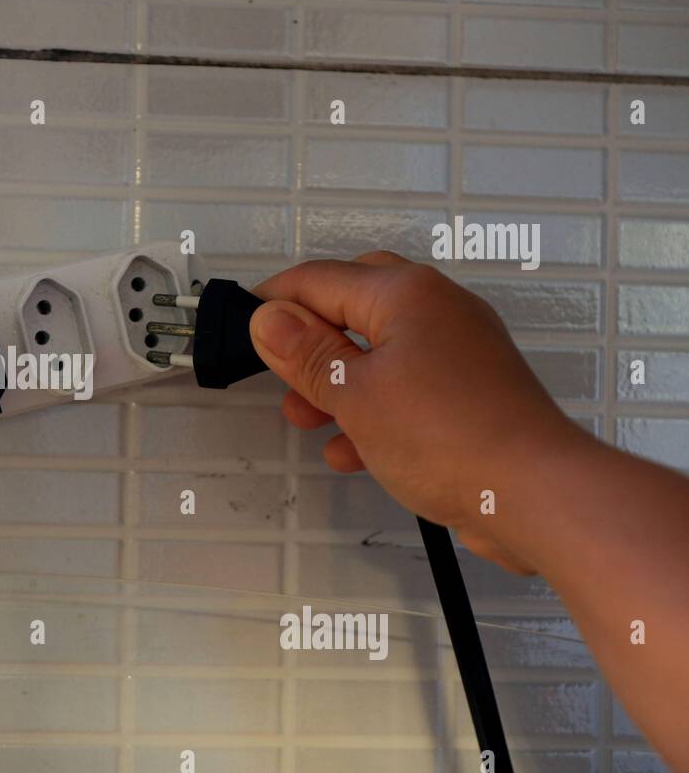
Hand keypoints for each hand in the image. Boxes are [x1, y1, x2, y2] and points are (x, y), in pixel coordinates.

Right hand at [249, 251, 592, 573]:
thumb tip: (270, 319)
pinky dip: (371, 412)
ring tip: (305, 418)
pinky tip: (351, 450)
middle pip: (353, 306)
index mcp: (407, 294)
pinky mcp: (469, 395)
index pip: (320, 278)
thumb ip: (305, 353)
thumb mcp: (352, 393)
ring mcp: (458, 353)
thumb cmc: (451, 437)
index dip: (273, 300)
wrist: (532, 494)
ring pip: (377, 353)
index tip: (241, 325)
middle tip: (277, 366)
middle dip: (309, 339)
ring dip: (335, 382)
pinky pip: (405, 390)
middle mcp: (438, 311)